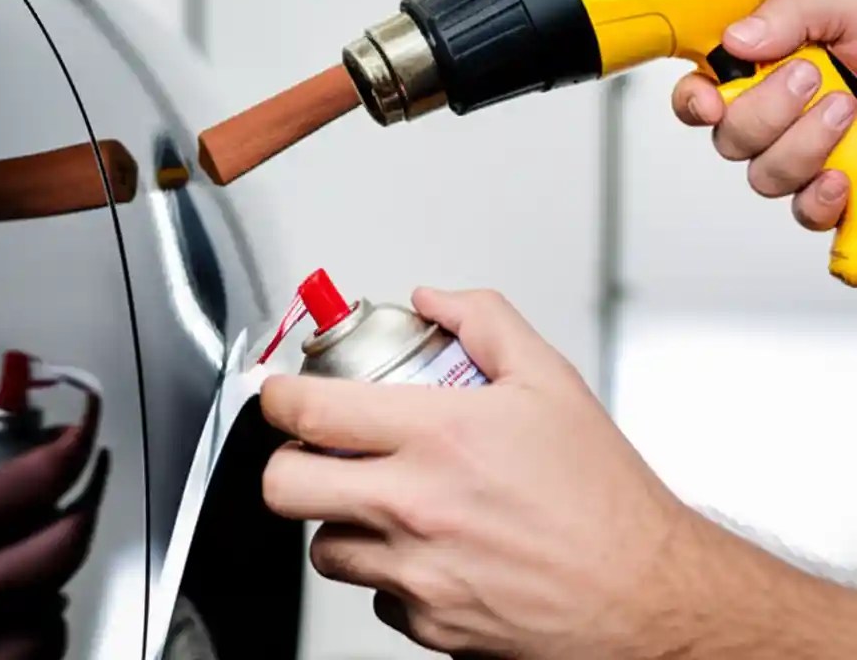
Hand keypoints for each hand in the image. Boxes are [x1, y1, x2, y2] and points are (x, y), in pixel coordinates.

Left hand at [259, 288, 706, 658]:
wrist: (645, 596)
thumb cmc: (604, 498)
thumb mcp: (551, 382)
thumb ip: (484, 323)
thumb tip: (433, 301)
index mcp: (439, 436)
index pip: (309, 411)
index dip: (275, 395)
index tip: (277, 393)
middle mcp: (415, 505)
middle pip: (284, 486)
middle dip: (286, 464)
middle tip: (314, 454)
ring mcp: (416, 570)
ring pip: (323, 546)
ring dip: (338, 522)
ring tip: (382, 504)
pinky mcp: (427, 621)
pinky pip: (373, 593)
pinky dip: (388, 572)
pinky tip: (427, 550)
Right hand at [672, 0, 856, 230]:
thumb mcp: (854, 6)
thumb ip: (792, 12)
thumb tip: (737, 39)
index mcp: (771, 71)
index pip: (701, 97)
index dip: (695, 103)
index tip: (714, 100)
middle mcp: (781, 119)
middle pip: (730, 143)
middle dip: (766, 114)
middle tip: (812, 79)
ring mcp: (808, 159)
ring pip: (765, 179)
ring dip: (801, 148)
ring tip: (848, 111)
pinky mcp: (837, 194)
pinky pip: (806, 215)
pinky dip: (820, 200)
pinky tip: (842, 176)